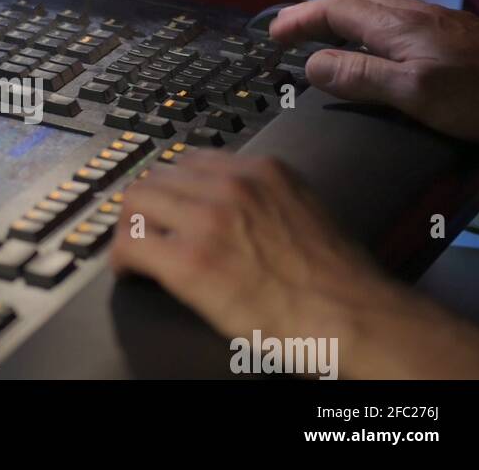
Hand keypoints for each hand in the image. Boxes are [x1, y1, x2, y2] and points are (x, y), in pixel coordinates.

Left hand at [109, 150, 478, 377]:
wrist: (356, 317)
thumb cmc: (341, 281)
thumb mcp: (306, 213)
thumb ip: (268, 200)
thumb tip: (238, 212)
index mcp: (263, 172)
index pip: (192, 161)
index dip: (173, 186)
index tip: (167, 203)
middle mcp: (233, 185)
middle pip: (158, 175)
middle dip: (148, 203)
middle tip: (143, 228)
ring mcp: (208, 219)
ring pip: (137, 201)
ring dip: (130, 225)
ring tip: (135, 249)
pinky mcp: (191, 259)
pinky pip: (130, 243)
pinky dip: (122, 257)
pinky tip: (130, 272)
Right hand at [270, 0, 478, 142]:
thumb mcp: (412, 92)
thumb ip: (359, 76)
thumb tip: (313, 65)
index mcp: (398, 25)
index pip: (334, 8)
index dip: (299, 19)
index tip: (273, 35)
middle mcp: (414, 14)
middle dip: (314, 12)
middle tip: (289, 33)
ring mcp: (434, 22)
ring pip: (375, 5)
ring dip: (340, 15)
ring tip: (321, 35)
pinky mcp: (450, 34)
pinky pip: (394, 17)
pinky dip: (365, 24)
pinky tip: (372, 43)